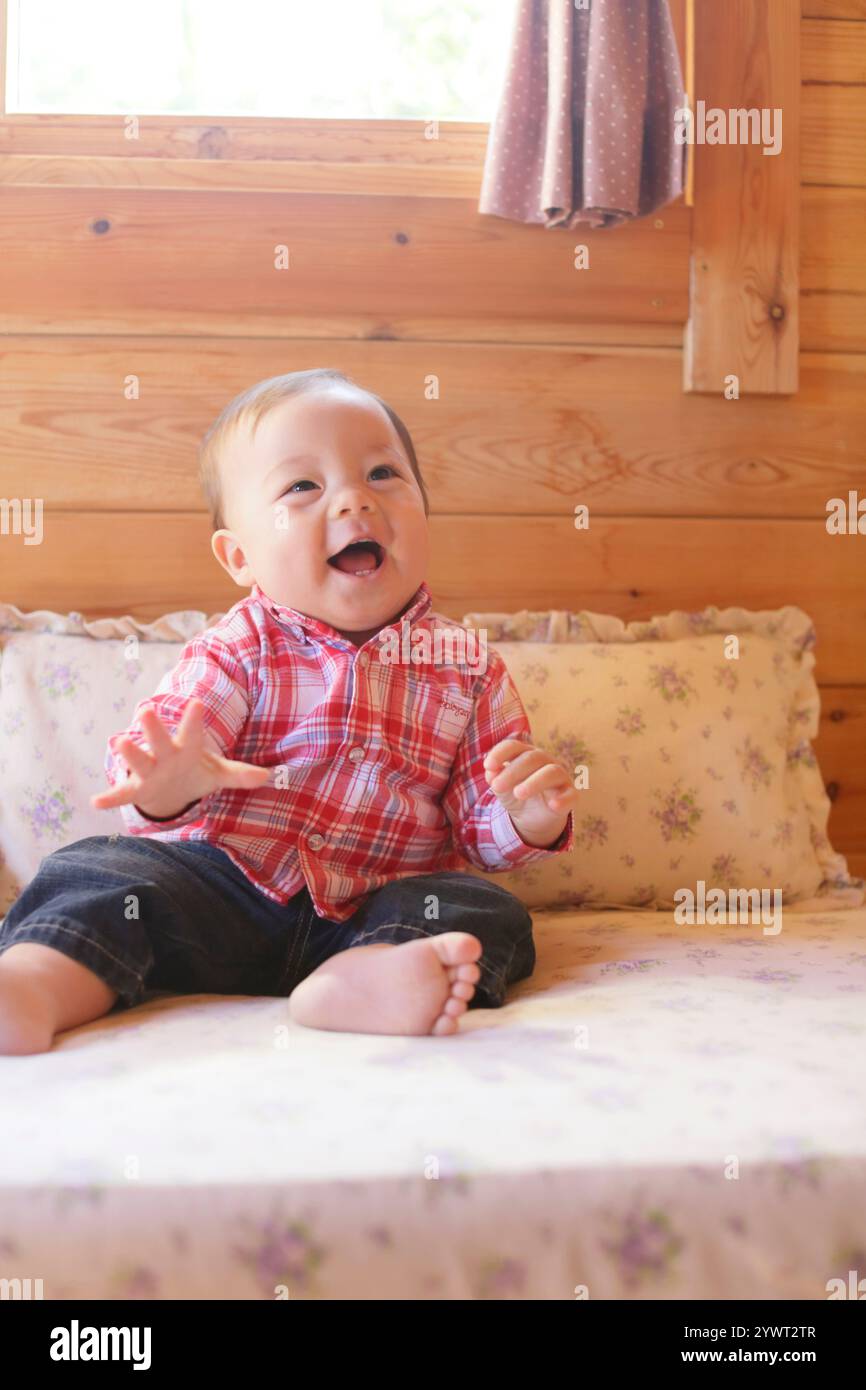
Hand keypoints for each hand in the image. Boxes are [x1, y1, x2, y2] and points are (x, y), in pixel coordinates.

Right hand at [90, 697, 270, 814]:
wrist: (172, 790)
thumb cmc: (196, 772)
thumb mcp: (219, 773)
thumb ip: (240, 774)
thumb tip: (267, 776)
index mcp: (186, 748)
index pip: (193, 732)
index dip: (194, 720)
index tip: (197, 702)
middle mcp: (164, 755)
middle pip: (159, 740)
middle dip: (154, 728)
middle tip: (146, 709)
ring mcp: (148, 771)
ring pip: (138, 761)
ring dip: (130, 753)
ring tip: (120, 740)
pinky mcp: (136, 790)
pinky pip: (121, 794)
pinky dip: (109, 798)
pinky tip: (95, 801)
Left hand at [483, 737, 576, 847]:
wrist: (532, 818)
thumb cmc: (516, 795)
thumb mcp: (502, 788)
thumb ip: (495, 777)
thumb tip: (490, 771)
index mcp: (525, 755)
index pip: (513, 746)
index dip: (500, 753)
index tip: (488, 766)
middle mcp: (545, 761)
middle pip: (532, 758)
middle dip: (512, 771)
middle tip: (497, 787)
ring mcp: (560, 777)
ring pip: (552, 772)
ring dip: (534, 782)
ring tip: (518, 793)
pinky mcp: (570, 795)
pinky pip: (570, 795)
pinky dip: (563, 799)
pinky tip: (552, 805)